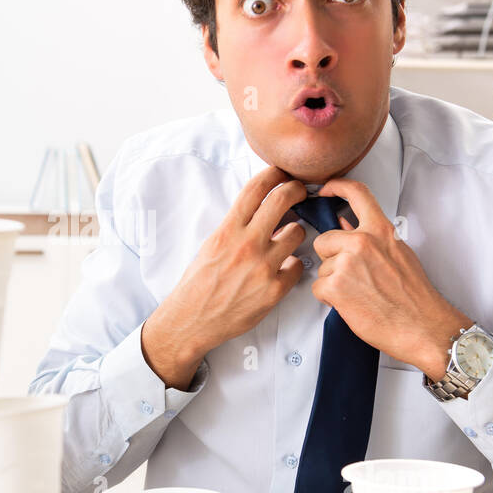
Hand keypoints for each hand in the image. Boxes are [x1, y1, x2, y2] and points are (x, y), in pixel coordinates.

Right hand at [142, 166, 307, 388]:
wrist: (193, 319)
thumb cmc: (200, 282)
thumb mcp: (212, 244)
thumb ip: (236, 226)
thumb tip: (261, 209)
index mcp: (228, 230)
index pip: (256, 188)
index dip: (274, 173)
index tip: (282, 172)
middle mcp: (246, 244)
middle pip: (282, 199)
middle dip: (296, 190)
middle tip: (299, 191)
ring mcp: (263, 267)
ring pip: (298, 232)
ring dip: (296, 233)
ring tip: (286, 241)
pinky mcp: (274, 290)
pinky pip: (298, 265)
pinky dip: (293, 265)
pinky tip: (283, 269)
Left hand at [309, 177, 469, 378]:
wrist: (423, 326)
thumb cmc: (415, 297)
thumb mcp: (398, 254)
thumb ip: (372, 238)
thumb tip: (345, 224)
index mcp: (381, 231)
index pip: (356, 193)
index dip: (335, 186)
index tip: (324, 189)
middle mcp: (362, 242)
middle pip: (324, 240)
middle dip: (331, 258)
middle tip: (352, 277)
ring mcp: (347, 263)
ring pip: (322, 268)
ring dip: (333, 282)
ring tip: (360, 294)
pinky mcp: (335, 286)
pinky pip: (318, 288)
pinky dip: (330, 299)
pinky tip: (352, 304)